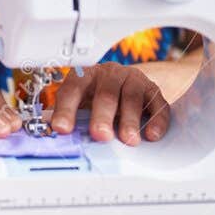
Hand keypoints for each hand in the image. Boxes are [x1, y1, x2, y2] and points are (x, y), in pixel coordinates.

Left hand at [49, 62, 169, 144]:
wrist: (126, 82)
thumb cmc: (98, 97)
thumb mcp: (82, 104)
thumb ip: (73, 118)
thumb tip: (57, 138)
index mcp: (85, 76)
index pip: (73, 90)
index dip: (66, 110)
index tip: (62, 128)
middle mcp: (109, 74)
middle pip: (105, 94)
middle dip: (102, 116)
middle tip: (101, 135)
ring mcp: (132, 80)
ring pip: (131, 97)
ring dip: (130, 120)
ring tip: (128, 139)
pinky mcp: (152, 90)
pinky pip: (157, 104)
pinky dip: (156, 120)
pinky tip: (152, 134)